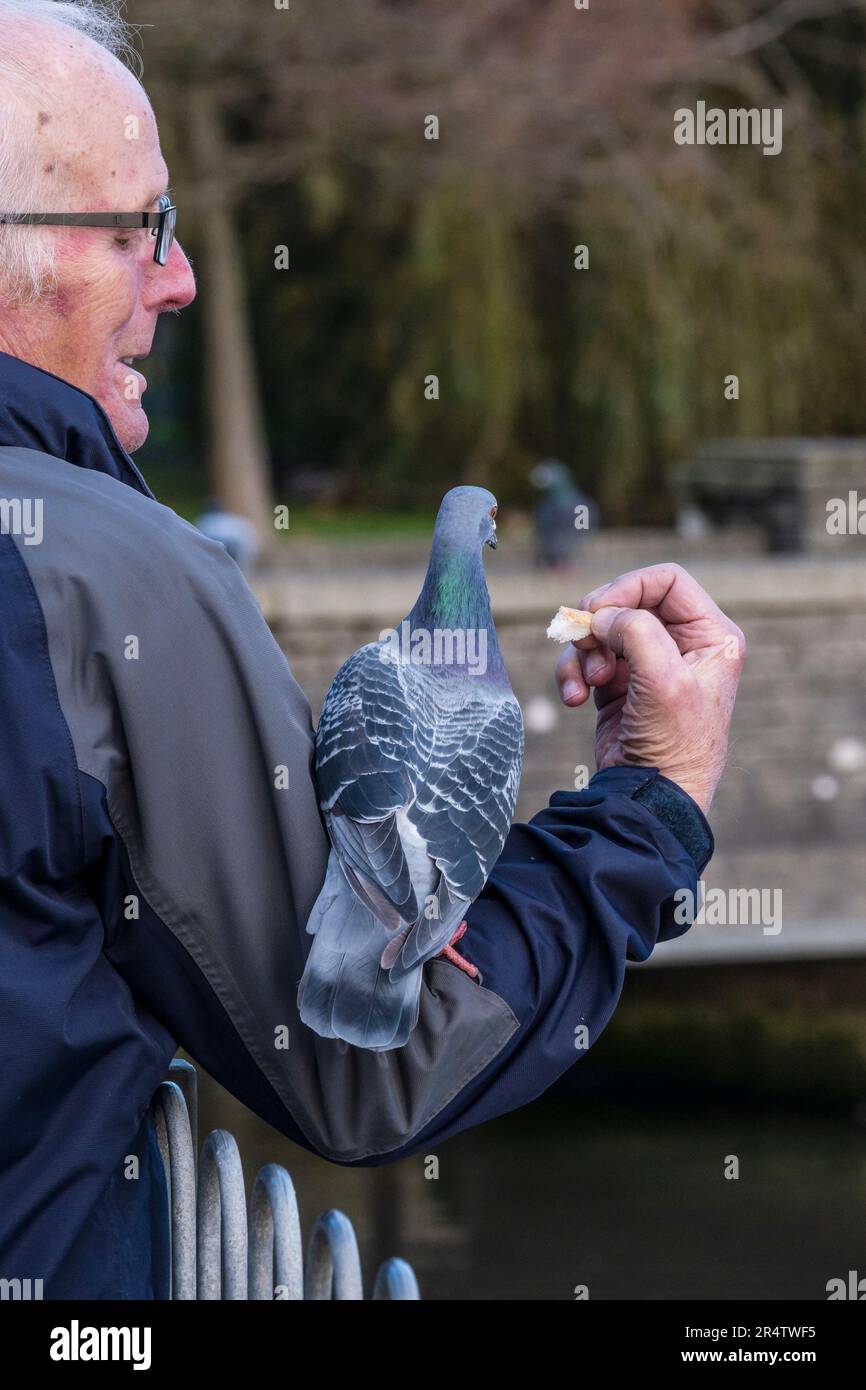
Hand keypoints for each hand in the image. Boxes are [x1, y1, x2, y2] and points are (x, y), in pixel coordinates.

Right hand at [555, 563, 744, 813]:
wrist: (651, 797)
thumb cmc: (674, 743)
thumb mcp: (664, 678)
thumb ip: (636, 630)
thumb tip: (602, 617)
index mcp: (712, 635)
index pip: (667, 580)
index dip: (629, 587)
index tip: (601, 610)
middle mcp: (683, 644)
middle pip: (628, 600)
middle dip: (600, 622)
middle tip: (586, 642)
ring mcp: (649, 664)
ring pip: (602, 629)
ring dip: (583, 651)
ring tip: (586, 684)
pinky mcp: (619, 684)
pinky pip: (586, 658)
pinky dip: (573, 672)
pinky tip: (573, 699)